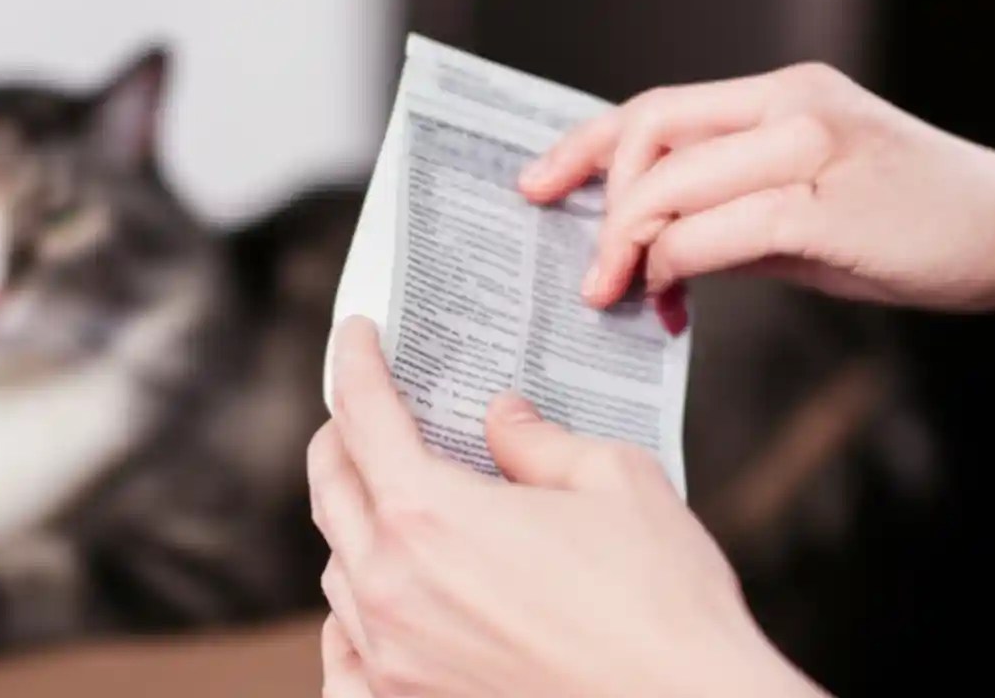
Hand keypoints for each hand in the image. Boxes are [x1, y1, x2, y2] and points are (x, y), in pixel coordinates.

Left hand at [310, 316, 824, 696]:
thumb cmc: (662, 602)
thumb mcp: (615, 481)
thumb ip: (540, 441)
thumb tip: (503, 417)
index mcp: (429, 515)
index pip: (364, 416)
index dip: (355, 363)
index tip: (356, 335)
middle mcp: (391, 587)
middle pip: (332, 489)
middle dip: (342, 436)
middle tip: (363, 411)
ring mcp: (393, 657)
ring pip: (338, 569)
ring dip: (352, 521)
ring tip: (383, 498)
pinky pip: (345, 660)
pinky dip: (349, 622)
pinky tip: (368, 609)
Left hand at [520, 62, 994, 310]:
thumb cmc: (903, 218)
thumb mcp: (800, 200)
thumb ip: (723, 207)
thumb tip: (646, 245)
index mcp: (777, 95)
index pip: (652, 109)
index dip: (582, 145)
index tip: (537, 184)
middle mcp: (789, 106)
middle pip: (648, 139)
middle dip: (601, 212)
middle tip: (594, 276)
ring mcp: (810, 149)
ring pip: (672, 185)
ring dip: (630, 247)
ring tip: (627, 295)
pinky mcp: (829, 206)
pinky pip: (717, 231)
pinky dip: (677, 266)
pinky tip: (675, 299)